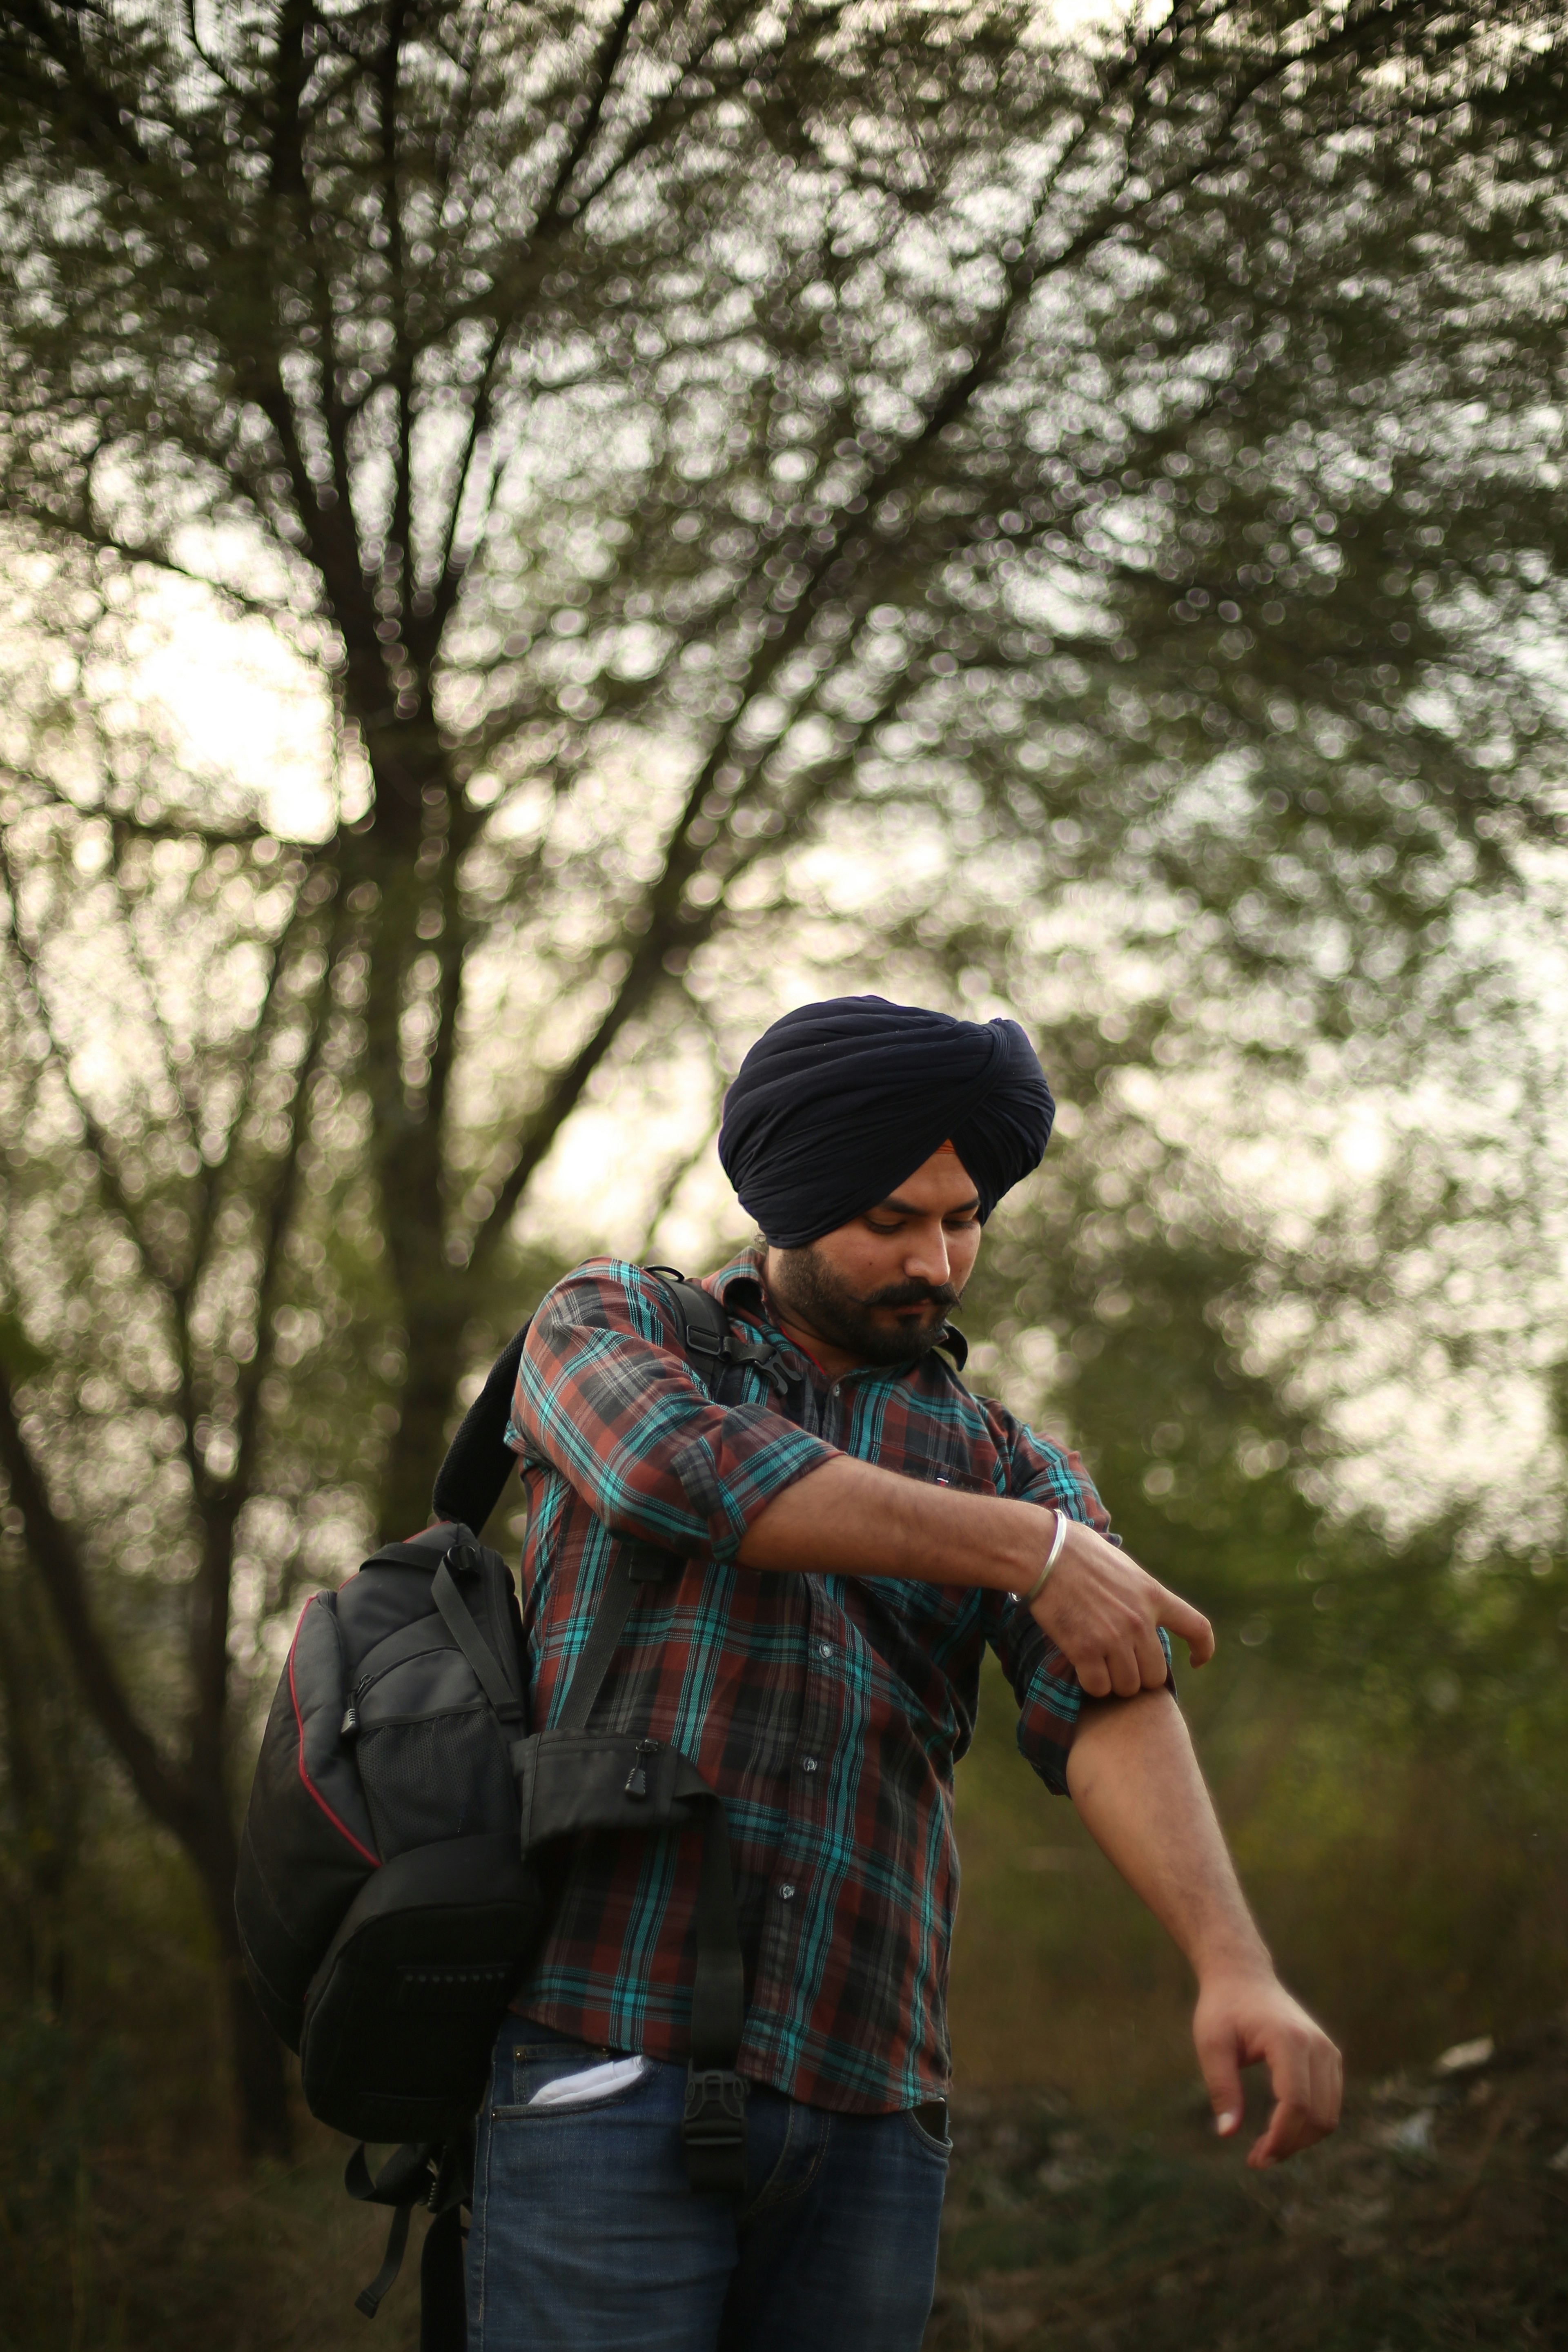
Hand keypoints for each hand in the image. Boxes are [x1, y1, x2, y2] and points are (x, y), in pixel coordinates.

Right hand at [1031, 1520, 1214, 1696]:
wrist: (1043, 1552)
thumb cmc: (1078, 1552)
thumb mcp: (1124, 1567)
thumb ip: (1140, 1594)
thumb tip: (1146, 1612)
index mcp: (1153, 1595)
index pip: (1197, 1627)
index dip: (1203, 1649)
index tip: (1197, 1662)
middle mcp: (1139, 1620)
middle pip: (1155, 1675)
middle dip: (1139, 1675)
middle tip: (1119, 1664)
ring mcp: (1113, 1637)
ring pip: (1128, 1687)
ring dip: (1113, 1682)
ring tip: (1098, 1665)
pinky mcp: (1084, 1649)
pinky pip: (1098, 1687)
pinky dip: (1091, 1685)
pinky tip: (1082, 1669)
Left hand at [1193, 1968, 1341, 2167]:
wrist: (1242, 1975)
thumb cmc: (1222, 2009)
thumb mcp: (1212, 2045)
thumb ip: (1222, 2088)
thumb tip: (1227, 2134)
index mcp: (1289, 2040)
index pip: (1296, 2103)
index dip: (1279, 2138)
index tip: (1255, 2158)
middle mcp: (1317, 2046)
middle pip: (1318, 2116)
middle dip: (1290, 2145)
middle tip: (1257, 2159)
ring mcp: (1328, 2051)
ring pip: (1329, 2115)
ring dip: (1302, 2140)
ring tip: (1266, 2149)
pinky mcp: (1329, 2057)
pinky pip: (1329, 2103)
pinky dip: (1310, 2124)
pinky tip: (1281, 2130)